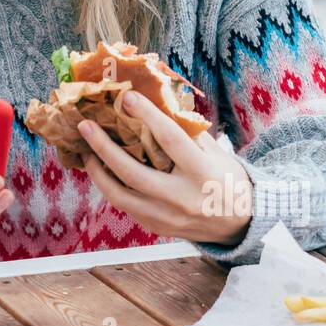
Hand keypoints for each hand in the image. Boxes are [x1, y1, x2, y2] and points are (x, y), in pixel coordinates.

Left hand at [78, 91, 252, 245]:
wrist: (241, 224)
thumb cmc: (227, 179)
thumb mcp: (216, 152)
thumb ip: (187, 131)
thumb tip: (157, 103)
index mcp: (202, 173)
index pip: (170, 140)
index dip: (147, 116)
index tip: (125, 97)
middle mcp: (182, 198)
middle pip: (133, 172)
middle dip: (104, 148)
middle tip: (85, 126)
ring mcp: (167, 217)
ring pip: (121, 196)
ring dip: (98, 172)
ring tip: (85, 151)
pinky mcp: (157, 228)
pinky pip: (126, 207)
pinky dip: (110, 187)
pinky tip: (101, 170)